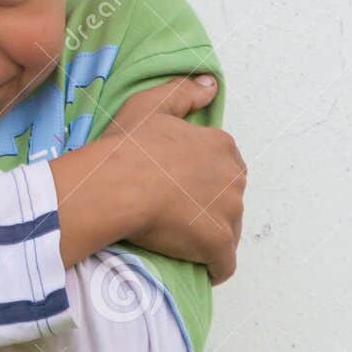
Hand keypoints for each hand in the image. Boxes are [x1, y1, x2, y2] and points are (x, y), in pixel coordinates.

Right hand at [98, 76, 246, 284]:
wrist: (117, 187)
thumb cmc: (128, 147)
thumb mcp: (150, 105)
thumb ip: (184, 92)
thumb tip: (211, 84)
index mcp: (220, 146)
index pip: (221, 167)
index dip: (198, 179)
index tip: (174, 186)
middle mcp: (233, 177)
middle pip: (227, 199)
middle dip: (208, 208)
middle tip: (172, 214)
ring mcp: (229, 213)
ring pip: (227, 230)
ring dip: (207, 237)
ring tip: (177, 240)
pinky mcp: (218, 244)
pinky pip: (224, 264)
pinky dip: (212, 267)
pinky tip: (195, 267)